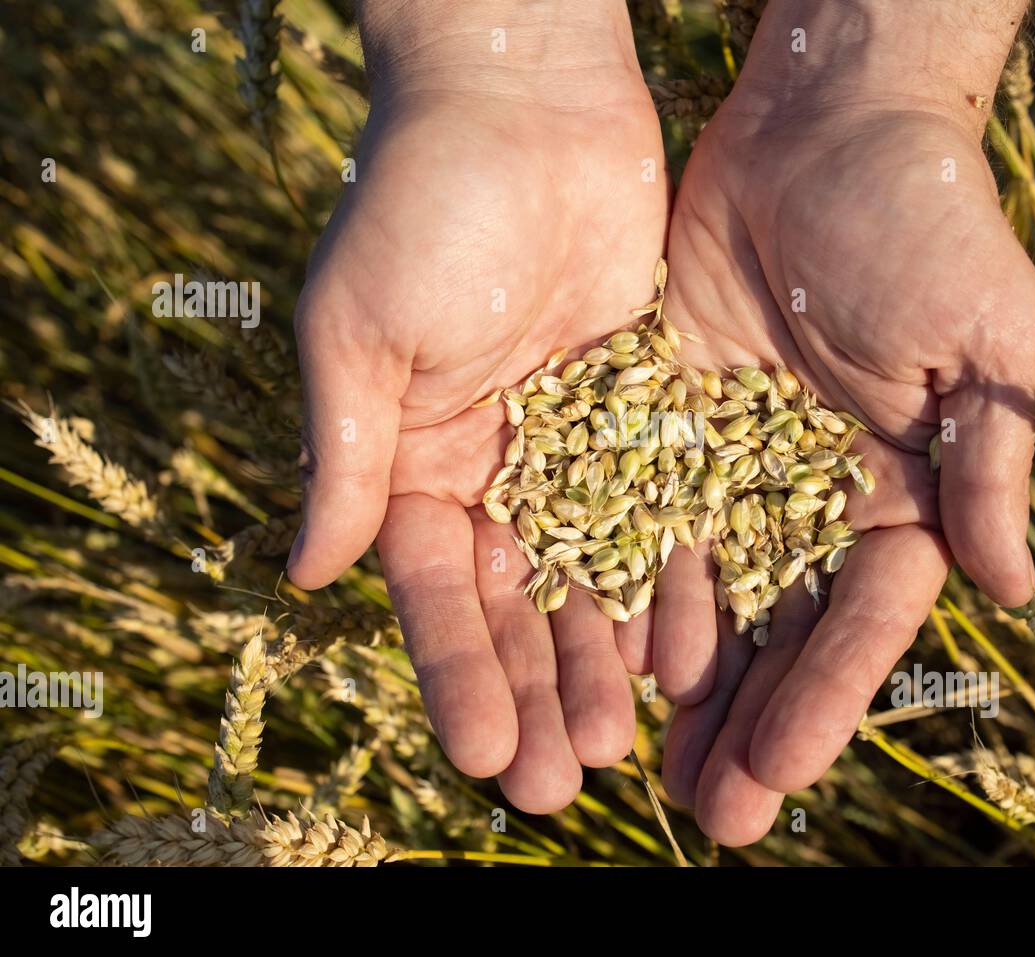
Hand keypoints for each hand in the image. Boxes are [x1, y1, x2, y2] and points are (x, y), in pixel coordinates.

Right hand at [287, 1, 668, 812]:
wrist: (525, 106)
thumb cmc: (421, 205)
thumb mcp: (361, 334)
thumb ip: (346, 458)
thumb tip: (309, 577)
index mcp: (416, 461)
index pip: (433, 593)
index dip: (455, 673)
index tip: (478, 754)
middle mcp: (494, 469)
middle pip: (516, 605)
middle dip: (533, 693)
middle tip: (557, 783)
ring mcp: (575, 447)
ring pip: (592, 575)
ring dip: (603, 659)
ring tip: (625, 742)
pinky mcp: (645, 412)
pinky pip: (661, 510)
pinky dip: (669, 579)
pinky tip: (689, 649)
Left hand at [658, 0, 1034, 844]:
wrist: (821, 126)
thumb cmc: (925, 222)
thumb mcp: (983, 342)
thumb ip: (992, 467)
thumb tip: (1012, 594)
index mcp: (903, 492)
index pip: (863, 621)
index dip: (824, 699)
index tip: (781, 777)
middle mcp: (815, 496)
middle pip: (779, 632)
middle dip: (745, 723)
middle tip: (707, 814)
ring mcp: (735, 466)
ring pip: (705, 596)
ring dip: (676, 685)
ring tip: (641, 767)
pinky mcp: (664, 425)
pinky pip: (640, 520)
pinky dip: (622, 589)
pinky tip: (596, 656)